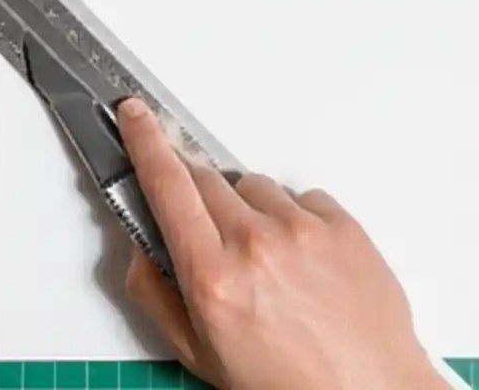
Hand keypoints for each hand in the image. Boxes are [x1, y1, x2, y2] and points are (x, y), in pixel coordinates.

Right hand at [116, 98, 446, 389]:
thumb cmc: (288, 384)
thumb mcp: (199, 354)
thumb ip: (156, 294)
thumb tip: (143, 247)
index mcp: (212, 277)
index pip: (168, 186)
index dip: (146, 141)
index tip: (136, 114)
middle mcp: (255, 244)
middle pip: (207, 178)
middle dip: (196, 193)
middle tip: (210, 232)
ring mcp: (303, 230)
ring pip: (254, 187)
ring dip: (249, 212)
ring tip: (267, 262)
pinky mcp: (342, 224)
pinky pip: (302, 199)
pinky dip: (294, 221)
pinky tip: (301, 262)